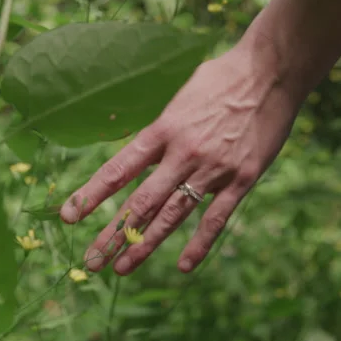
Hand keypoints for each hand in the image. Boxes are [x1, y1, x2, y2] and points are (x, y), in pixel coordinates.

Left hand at [60, 33, 298, 275]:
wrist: (271, 72)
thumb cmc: (222, 77)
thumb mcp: (180, 94)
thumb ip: (162, 126)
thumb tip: (143, 146)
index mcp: (163, 129)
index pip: (118, 169)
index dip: (91, 195)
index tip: (69, 216)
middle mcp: (182, 153)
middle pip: (140, 202)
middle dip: (113, 235)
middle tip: (91, 260)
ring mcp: (212, 169)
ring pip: (172, 215)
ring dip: (145, 244)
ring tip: (122, 268)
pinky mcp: (241, 179)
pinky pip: (216, 218)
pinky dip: (199, 244)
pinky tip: (183, 266)